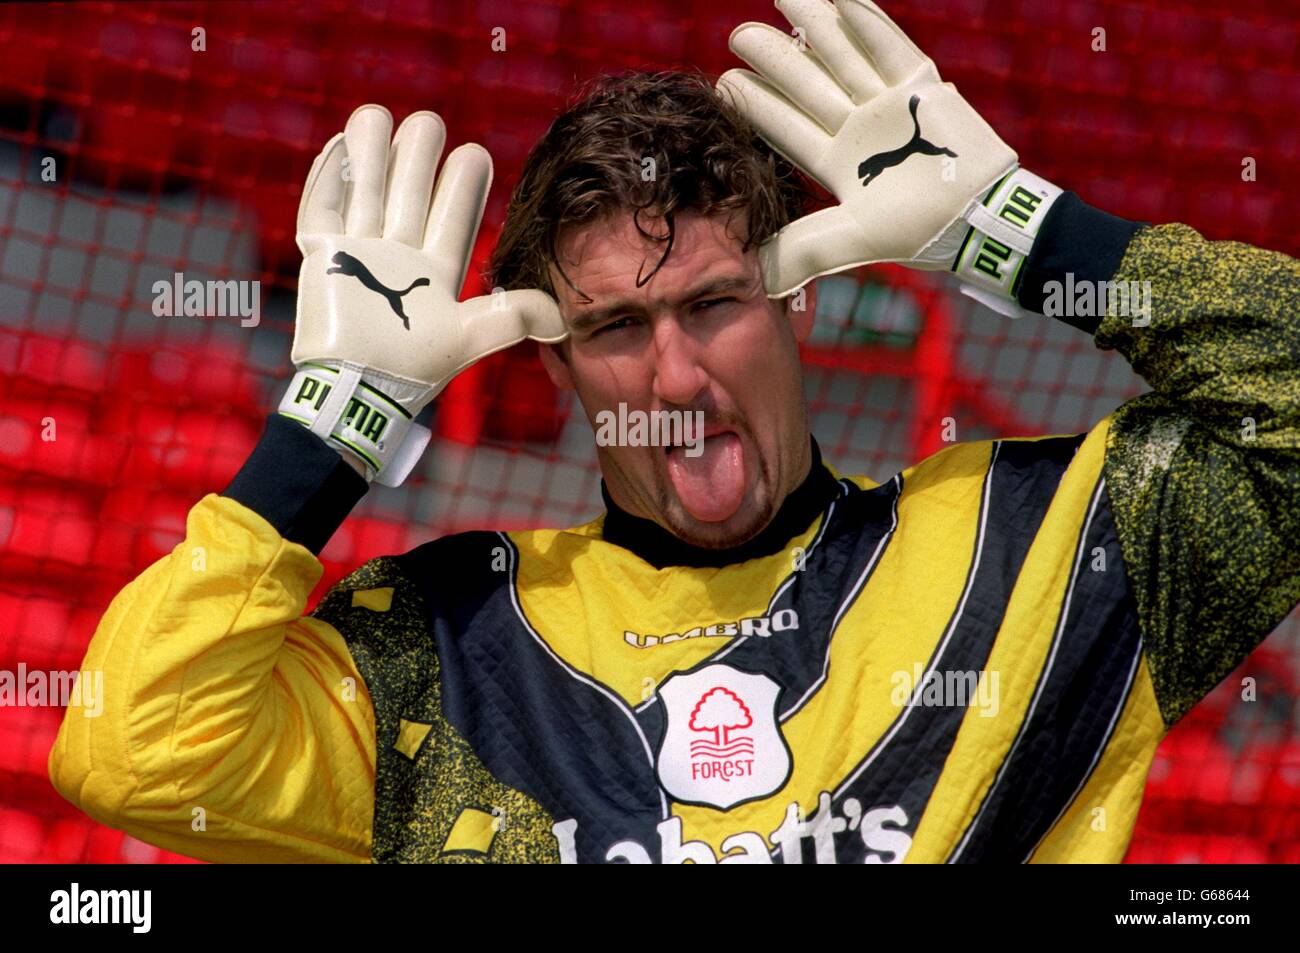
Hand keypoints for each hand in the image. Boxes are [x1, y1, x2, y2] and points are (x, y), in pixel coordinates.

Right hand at [281, 105, 567, 484]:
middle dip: (416, 157)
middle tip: (428, 124)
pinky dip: (328, 177)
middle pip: (406, 192)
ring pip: (365, 190)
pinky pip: (321, 209)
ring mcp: (358, 253)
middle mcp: (397, 254)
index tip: (474, 153)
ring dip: (372, 153)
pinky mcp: (320, 257)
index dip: (462, 186)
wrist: (357, 390)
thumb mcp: (470, 338)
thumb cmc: (413, 368)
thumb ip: (514, 317)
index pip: (451, 217)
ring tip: (380, 114)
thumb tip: (566, 317)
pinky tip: (341, 143)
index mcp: (433, 270)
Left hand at [718, 0, 1055, 306]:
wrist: (980, 218)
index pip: (789, 127)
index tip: (726, 82)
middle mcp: (860, 128)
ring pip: (844, 57)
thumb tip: (753, 280)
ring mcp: (890, 104)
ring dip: (813, 27)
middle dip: (776, 60)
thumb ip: (802, 251)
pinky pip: (890, 46)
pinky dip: (868, 21)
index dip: (758, 105)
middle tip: (739, 34)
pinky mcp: (923, 87)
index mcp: (840, 163)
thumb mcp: (850, 241)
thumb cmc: (920, 232)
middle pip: (810, 85)